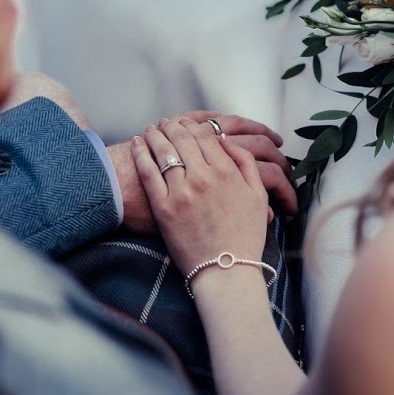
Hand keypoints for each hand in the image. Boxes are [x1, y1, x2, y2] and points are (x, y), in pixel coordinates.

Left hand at [131, 119, 270, 278]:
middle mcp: (203, 176)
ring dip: (155, 135)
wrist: (225, 271)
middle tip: (165, 122)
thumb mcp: (258, 197)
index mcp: (227, 172)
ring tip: (151, 129)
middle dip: (172, 126)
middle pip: (183, 138)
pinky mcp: (163, 207)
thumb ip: (247, 165)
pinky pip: (148, 172)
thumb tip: (229, 143)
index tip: (186, 123)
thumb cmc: (244, 237)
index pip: (206, 135)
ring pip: (164, 151)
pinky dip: (140, 154)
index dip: (194, 125)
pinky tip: (136, 144)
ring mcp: (181, 191)